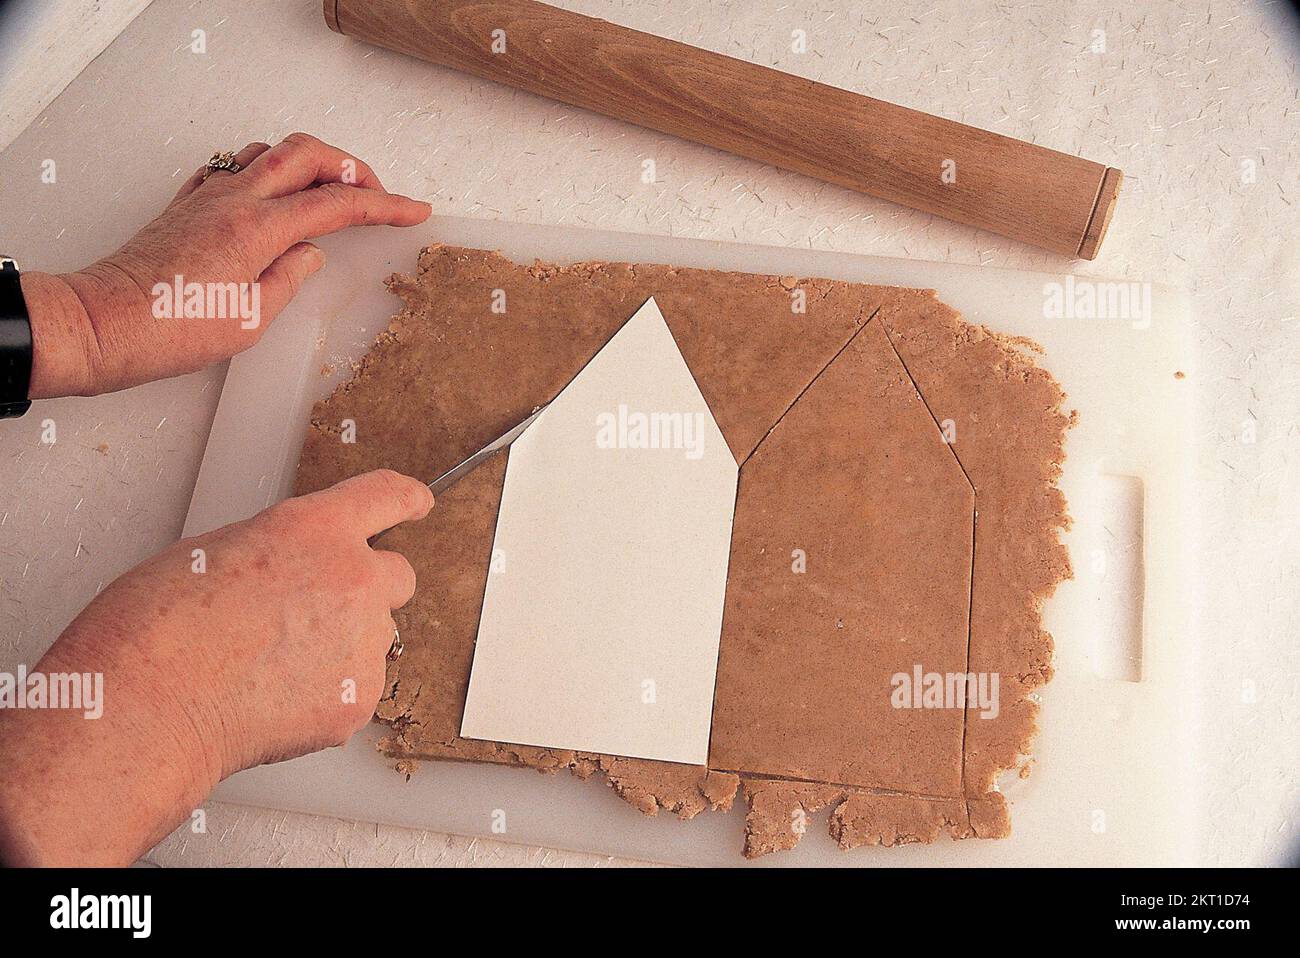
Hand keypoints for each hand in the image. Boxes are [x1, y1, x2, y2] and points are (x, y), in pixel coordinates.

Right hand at [0, 469, 432, 865]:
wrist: (149, 707)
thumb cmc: (158, 629)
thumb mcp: (217, 550)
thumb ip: (280, 550)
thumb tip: (294, 568)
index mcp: (316, 530)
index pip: (387, 497)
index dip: (406, 500)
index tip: (417, 504)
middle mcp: (354, 580)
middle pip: (397, 576)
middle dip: (366, 589)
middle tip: (315, 613)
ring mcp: (363, 643)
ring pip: (375, 638)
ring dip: (342, 646)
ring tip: (272, 667)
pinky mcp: (359, 699)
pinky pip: (358, 689)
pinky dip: (328, 695)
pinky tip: (275, 699)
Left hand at [24, 133, 431, 396]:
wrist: (104, 323)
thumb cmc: (170, 329)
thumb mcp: (250, 318)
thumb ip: (289, 277)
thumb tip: (310, 252)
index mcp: (258, 228)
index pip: (337, 204)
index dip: (384, 205)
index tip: (413, 210)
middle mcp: (234, 200)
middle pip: (307, 154)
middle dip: (352, 168)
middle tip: (377, 196)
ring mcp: (206, 197)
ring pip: (269, 151)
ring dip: (309, 162)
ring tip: (330, 191)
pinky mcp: (186, 206)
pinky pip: (232, 167)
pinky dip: (265, 171)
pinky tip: (271, 195)